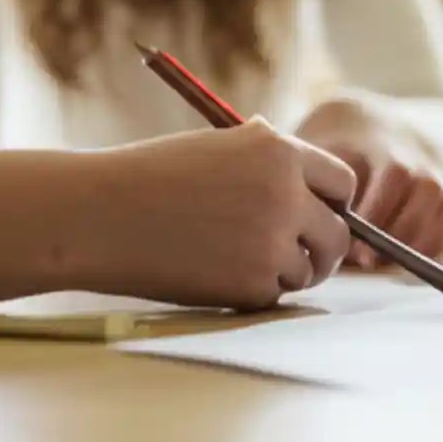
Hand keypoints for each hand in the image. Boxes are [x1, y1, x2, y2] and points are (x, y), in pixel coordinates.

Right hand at [98, 119, 356, 309]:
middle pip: (339, 235)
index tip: (321, 215)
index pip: (344, 184)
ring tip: (233, 257)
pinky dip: (254, 290)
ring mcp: (273, 242)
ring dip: (283, 270)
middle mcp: (287, 194)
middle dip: (322, 247)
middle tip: (300, 254)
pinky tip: (214, 271)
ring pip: (307, 269)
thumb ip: (270, 162)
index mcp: (280, 151)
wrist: (98, 214)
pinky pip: (275, 295)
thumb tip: (315, 187)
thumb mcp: (220, 146)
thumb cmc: (151, 177)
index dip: (333, 203)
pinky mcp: (253, 284)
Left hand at [296, 99, 442, 267]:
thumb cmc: (337, 145)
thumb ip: (314, 173)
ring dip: (431, 238)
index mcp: (389, 144)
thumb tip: (308, 209)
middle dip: (404, 231)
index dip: (380, 210)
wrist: (374, 120)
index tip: (357, 244)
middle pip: (430, 192)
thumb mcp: (320, 145)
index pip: (394, 174)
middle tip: (373, 261)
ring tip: (401, 262)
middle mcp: (424, 159)